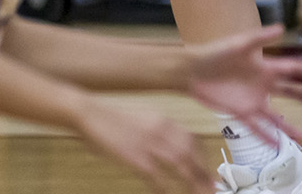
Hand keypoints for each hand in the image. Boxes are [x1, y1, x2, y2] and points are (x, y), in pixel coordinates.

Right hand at [75, 98, 210, 193]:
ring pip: (181, 166)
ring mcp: (151, 144)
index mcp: (165, 121)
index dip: (204, 158)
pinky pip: (158, 178)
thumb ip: (158, 133)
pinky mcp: (137, 157)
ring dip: (193, 183)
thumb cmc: (111, 120)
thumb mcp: (142, 121)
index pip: (193, 140)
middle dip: (204, 173)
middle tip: (211, 189)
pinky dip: (166, 190)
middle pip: (192, 154)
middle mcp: (163, 131)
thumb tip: (170, 150)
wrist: (90, 114)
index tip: (209, 172)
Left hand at [183, 26, 301, 143]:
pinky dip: (266, 136)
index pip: (293, 70)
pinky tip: (277, 146)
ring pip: (276, 117)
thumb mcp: (238, 44)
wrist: (191, 70)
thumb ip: (260, 38)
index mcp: (266, 67)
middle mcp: (264, 85)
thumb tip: (281, 28)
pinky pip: (256, 127)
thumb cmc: (214, 53)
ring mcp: (253, 100)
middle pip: (290, 93)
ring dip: (290, 127)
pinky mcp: (240, 112)